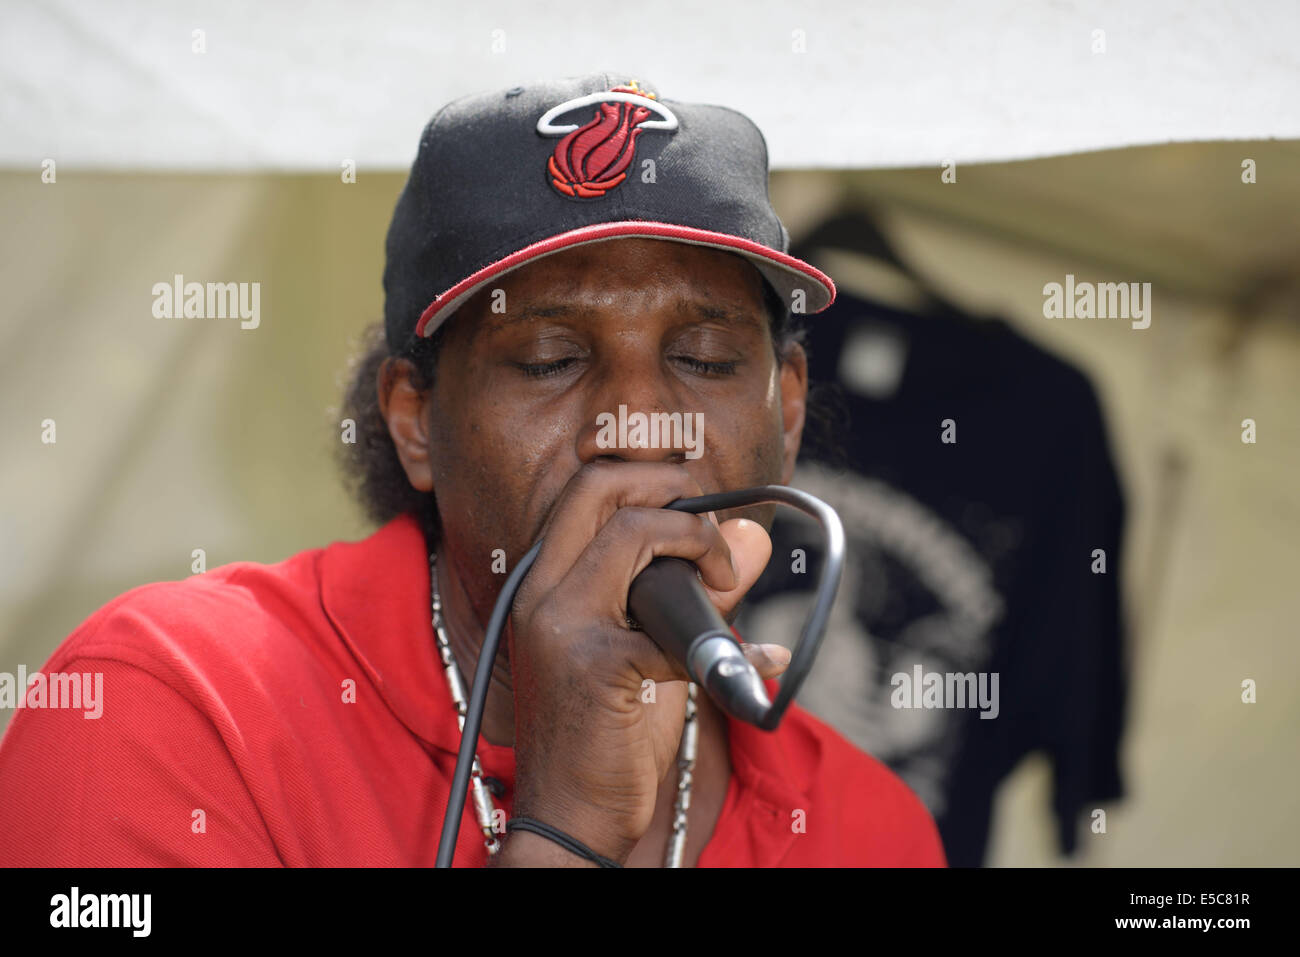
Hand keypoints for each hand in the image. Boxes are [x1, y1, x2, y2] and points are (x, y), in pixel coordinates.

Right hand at [501, 461, 783, 864]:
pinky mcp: (592, 665)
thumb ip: (699, 591)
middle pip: (599, 485)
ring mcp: (559, 624)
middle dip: (672, 484)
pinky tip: (761, 661)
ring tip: (724, 583)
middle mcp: (541, 589)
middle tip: (714, 529)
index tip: (699, 504)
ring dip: (701, 544)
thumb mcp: (655, 646)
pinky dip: (730, 648)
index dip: (651, 475)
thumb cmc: (609, 732)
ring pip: (634, 531)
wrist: (570, 817)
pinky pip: (676, 627)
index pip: (588, 486)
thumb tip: (753, 535)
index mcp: (547, 579)